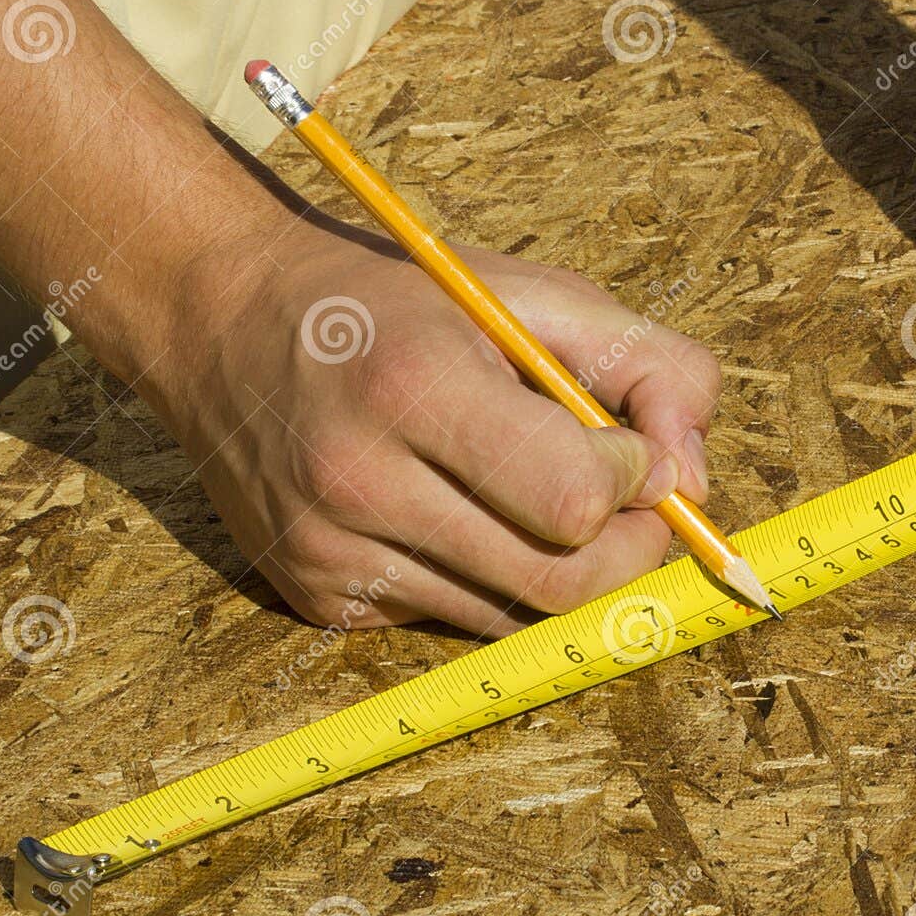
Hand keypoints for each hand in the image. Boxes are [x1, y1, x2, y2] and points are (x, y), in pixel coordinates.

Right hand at [153, 221, 719, 635]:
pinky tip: (460, 516)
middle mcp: (359, 483)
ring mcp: (329, 553)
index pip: (576, 497)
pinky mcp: (314, 597)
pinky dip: (489, 581)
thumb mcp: (532, 293)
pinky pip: (453, 622)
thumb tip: (696, 480)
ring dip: (563, 567)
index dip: (635, 481)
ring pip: (514, 615)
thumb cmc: (399, 301)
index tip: (628, 448)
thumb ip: (650, 365)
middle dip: (629, 551)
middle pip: (560, 582)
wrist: (220, 316)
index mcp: (415, 388)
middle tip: (633, 506)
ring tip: (539, 494)